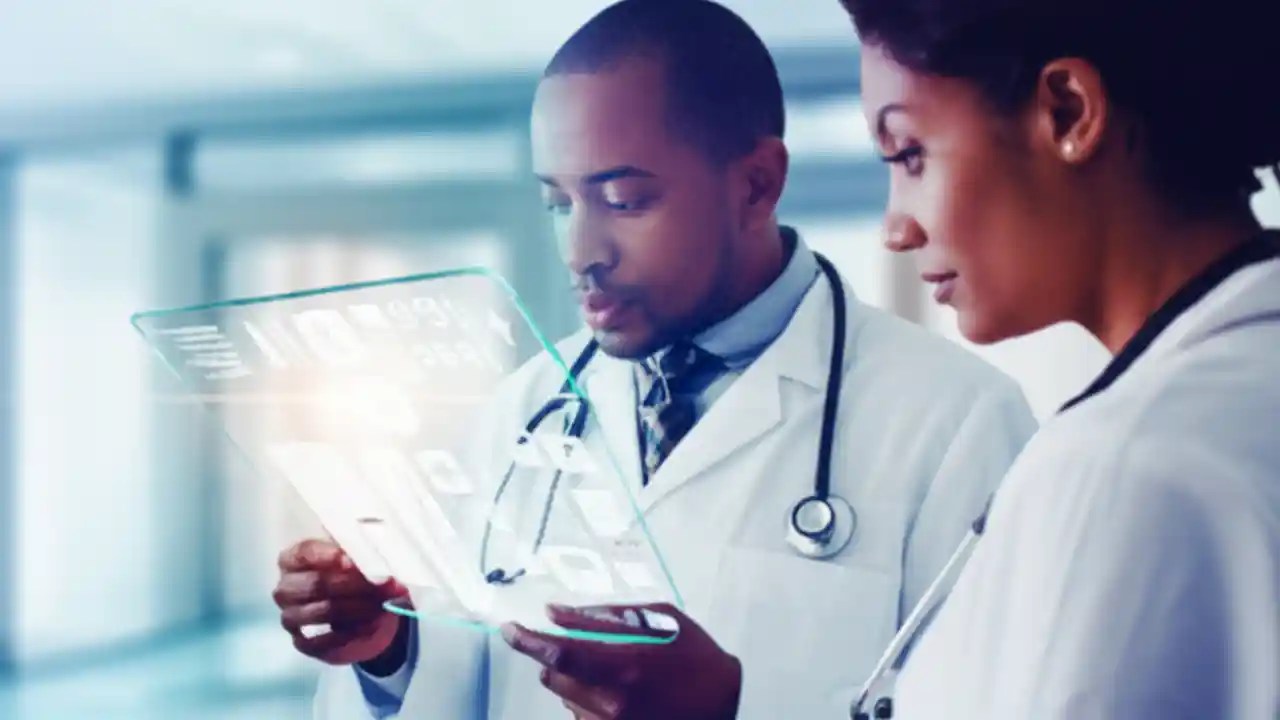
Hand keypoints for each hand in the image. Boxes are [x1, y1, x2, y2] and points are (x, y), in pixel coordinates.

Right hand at [273, 539, 409, 669]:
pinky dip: (353, 632)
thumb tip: (381, 573)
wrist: (365, 612)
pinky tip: (371, 625)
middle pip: (315, 583)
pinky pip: (326, 640)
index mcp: (294, 558)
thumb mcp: (360, 560)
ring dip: (358, 607)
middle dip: (352, 583)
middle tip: (380, 584)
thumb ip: (366, 560)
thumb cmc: (356, 576)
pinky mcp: (303, 643)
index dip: (328, 556)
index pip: (305, 553)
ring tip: (380, 603)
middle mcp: (286, 588)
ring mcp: (291, 617)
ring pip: (324, 611)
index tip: (351, 563)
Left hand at [502, 603, 741, 719]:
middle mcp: (612, 702)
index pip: (557, 654)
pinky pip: (581, 718)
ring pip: (566, 699)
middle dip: (555, 658)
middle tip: (579, 646)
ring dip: (574, 681)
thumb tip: (556, 613)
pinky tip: (619, 694)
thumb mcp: (659, 620)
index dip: (526, 641)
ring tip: (612, 672)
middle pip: (554, 678)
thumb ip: (605, 617)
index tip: (508, 629)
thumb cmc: (694, 656)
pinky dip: (587, 702)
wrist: (727, 707)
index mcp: (624, 664)